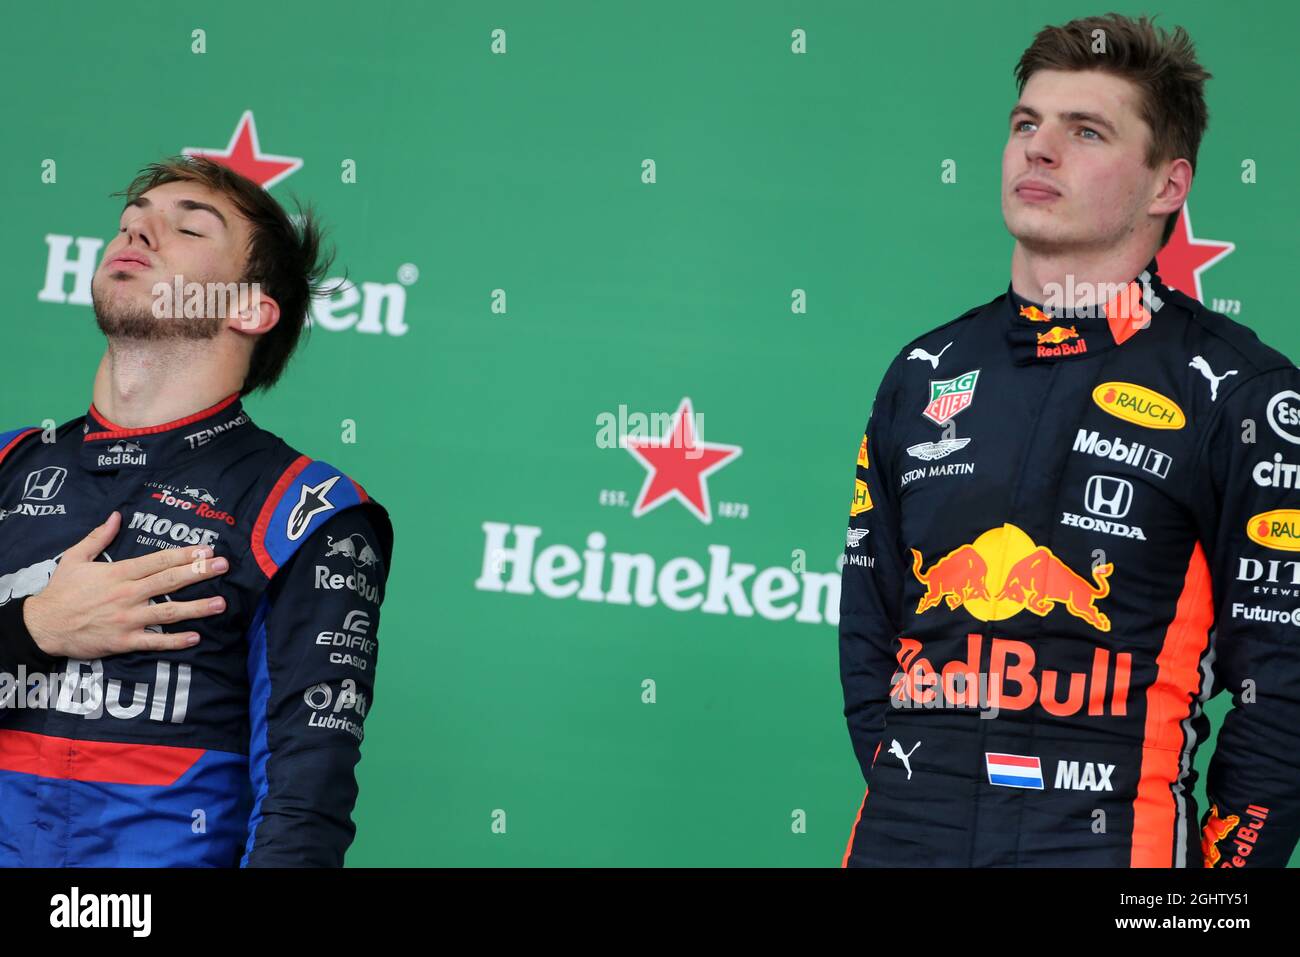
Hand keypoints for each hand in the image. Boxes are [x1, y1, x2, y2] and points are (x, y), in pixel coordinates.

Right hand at [23, 511, 228, 658]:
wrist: (42, 626)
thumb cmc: (61, 591)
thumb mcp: (75, 558)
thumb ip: (98, 537)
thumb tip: (116, 516)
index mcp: (119, 573)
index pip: (158, 561)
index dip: (184, 555)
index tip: (206, 550)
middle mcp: (127, 595)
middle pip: (169, 582)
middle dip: (199, 573)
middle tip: (224, 566)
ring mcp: (127, 619)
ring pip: (168, 612)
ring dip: (197, 608)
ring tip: (221, 603)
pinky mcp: (123, 641)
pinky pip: (154, 641)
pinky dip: (175, 641)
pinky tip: (195, 637)